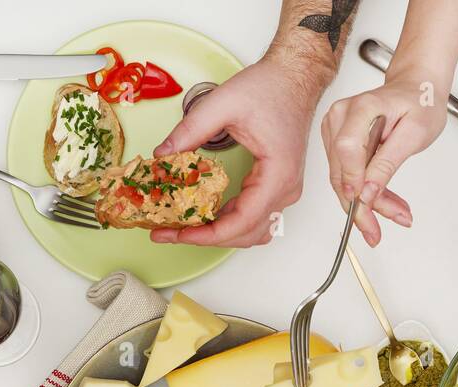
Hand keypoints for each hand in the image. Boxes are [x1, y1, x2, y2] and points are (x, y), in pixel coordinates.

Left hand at [149, 59, 318, 247]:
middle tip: (169, 232)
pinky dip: (229, 223)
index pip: (243, 222)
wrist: (294, 78)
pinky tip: (205, 215)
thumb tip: (163, 154)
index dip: (209, 235)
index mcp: (277, 174)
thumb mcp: (223, 102)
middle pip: (246, 234)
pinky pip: (254, 217)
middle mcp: (285, 190)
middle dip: (207, 238)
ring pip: (252, 232)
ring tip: (184, 227)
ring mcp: (284, 191)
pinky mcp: (277, 187)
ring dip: (219, 235)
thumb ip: (191, 129)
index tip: (180, 234)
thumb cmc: (271, 87)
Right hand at [321, 78, 440, 244]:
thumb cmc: (419, 103)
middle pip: (343, 172)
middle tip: (377, 231)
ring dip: (368, 202)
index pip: (347, 151)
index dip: (355, 183)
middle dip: (362, 205)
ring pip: (344, 180)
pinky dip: (368, 192)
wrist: (417, 88)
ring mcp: (336, 130)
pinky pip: (348, 175)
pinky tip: (387, 203)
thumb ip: (388, 163)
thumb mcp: (415, 133)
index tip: (367, 208)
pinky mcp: (338, 142)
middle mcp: (340, 117)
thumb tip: (368, 192)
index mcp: (360, 108)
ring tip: (397, 213)